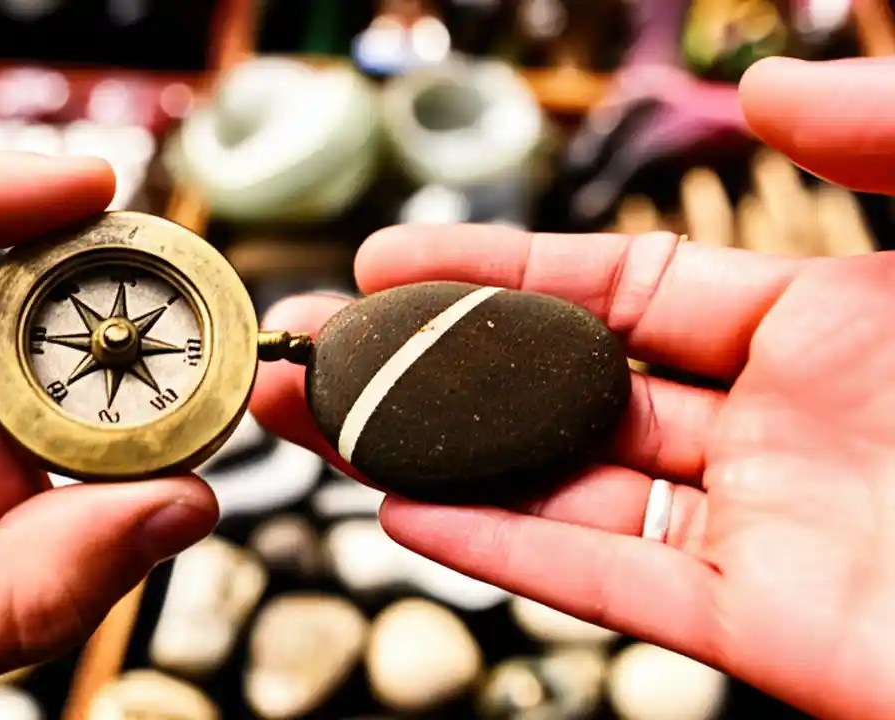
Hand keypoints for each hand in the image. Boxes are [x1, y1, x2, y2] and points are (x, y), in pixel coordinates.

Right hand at [253, 56, 894, 718]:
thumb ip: (885, 134)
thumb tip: (761, 83)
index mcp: (819, 328)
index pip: (615, 289)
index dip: (499, 270)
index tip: (395, 258)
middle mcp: (770, 428)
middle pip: (559, 391)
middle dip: (431, 368)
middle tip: (324, 347)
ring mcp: (758, 532)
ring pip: (559, 488)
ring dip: (433, 459)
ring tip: (325, 426)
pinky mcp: (760, 629)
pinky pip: (608, 588)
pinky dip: (503, 554)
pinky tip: (408, 513)